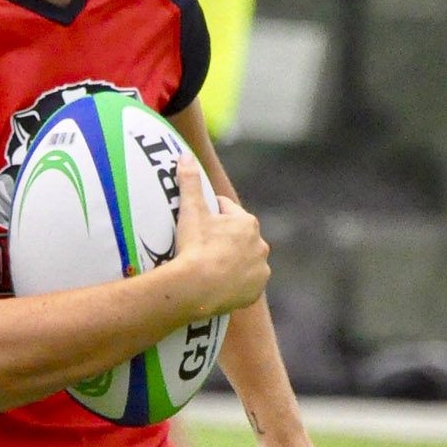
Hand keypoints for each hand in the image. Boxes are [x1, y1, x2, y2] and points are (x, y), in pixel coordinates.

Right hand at [172, 152, 269, 312]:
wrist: (196, 288)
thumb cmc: (194, 246)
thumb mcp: (190, 210)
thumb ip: (190, 181)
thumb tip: (185, 155)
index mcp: (247, 223)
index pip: (227, 212)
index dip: (210, 214)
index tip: (197, 222)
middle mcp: (260, 245)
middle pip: (237, 237)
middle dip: (223, 238)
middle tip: (200, 246)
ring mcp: (260, 269)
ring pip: (244, 260)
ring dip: (232, 260)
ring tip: (209, 266)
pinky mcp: (255, 291)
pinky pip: (245, 283)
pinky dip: (235, 282)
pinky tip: (219, 283)